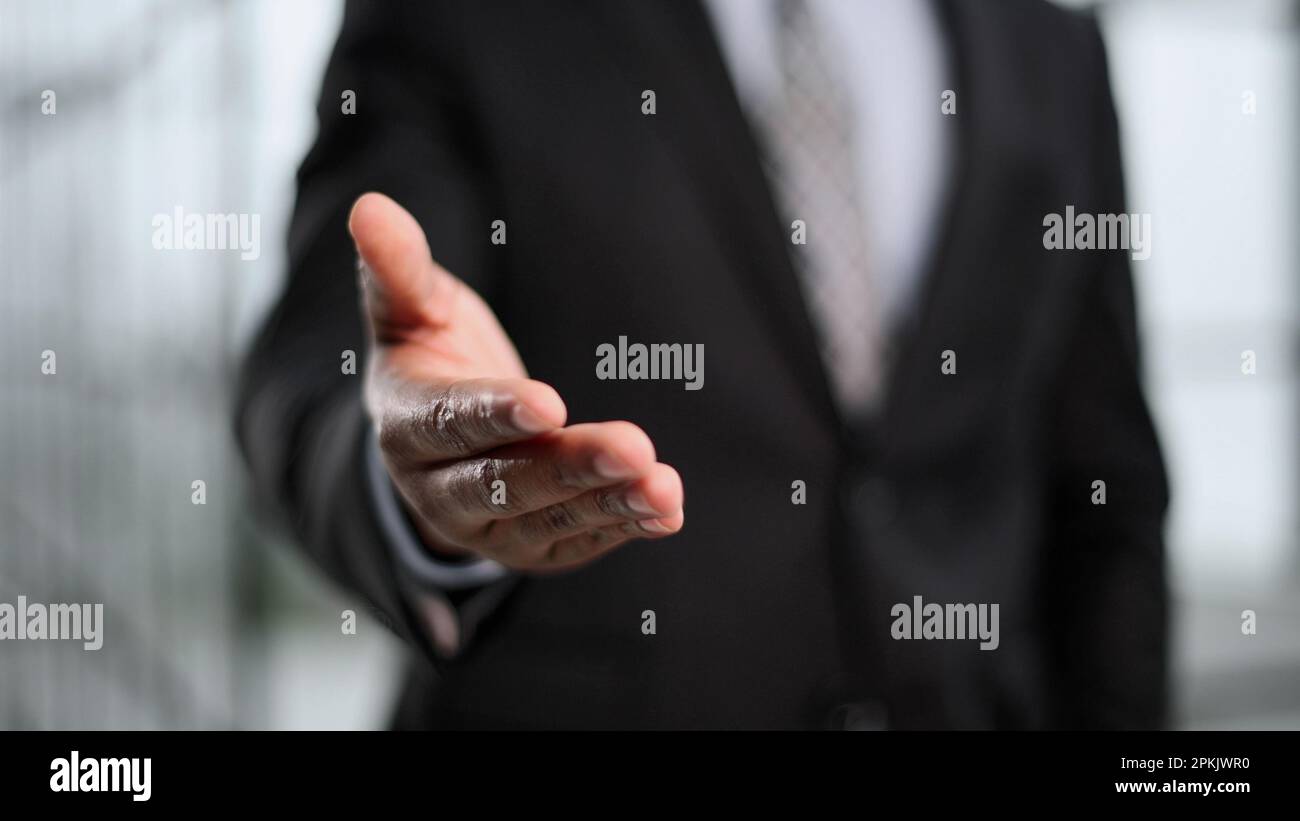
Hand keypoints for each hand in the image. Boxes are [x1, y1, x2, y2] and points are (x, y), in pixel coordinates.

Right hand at [349, 193, 683, 571]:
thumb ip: (397, 269)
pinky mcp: (534, 546)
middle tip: (632, 447)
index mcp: (408, 426)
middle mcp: (441, 491)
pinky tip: (666, 510)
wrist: (439, 444)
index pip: (451, 424)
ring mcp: (489, 528)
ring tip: (662, 485)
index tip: (550, 402)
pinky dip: (624, 526)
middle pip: (507, 482)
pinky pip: (580, 540)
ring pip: (550, 517)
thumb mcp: (411, 312)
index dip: (497, 414)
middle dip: (571, 467)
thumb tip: (369, 207)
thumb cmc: (432, 356)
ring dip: (609, 502)